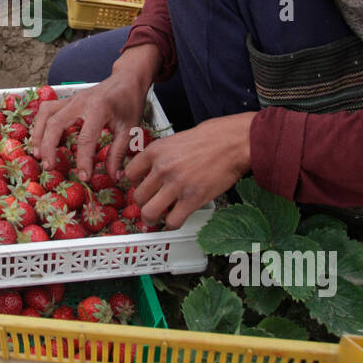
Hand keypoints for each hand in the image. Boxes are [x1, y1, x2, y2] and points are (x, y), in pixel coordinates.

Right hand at [31, 50, 157, 182]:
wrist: (127, 79)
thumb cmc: (129, 104)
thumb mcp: (129, 129)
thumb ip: (118, 153)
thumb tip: (113, 176)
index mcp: (99, 109)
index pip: (86, 139)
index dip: (83, 161)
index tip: (84, 177)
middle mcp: (81, 101)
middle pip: (56, 124)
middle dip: (49, 147)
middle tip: (49, 167)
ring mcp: (71, 98)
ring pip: (46, 114)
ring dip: (39, 135)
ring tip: (38, 154)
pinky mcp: (66, 99)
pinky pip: (47, 110)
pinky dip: (40, 125)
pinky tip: (41, 139)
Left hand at [124, 112, 256, 229]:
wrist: (233, 142)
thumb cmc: (210, 138)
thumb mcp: (175, 140)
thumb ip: (160, 156)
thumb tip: (151, 171)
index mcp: (155, 151)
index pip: (129, 174)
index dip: (134, 184)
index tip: (141, 187)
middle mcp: (162, 168)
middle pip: (138, 196)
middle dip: (143, 204)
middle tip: (150, 204)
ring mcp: (176, 185)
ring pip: (149, 212)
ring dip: (151, 219)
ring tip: (156, 219)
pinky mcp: (192, 199)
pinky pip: (173, 221)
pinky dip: (172, 224)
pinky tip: (176, 218)